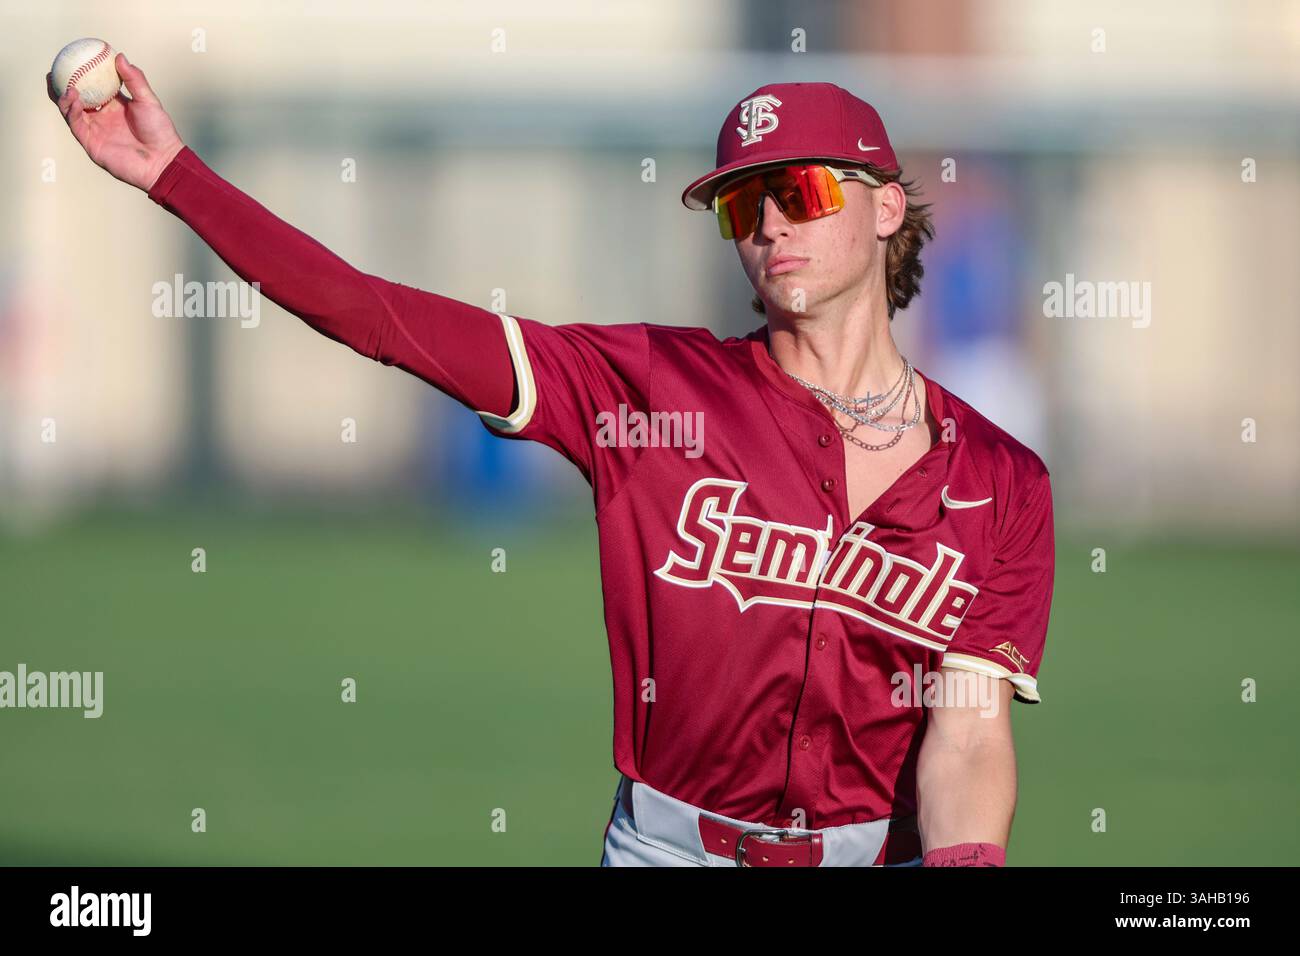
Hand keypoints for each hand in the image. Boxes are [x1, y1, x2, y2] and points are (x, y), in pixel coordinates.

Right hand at [48, 52, 184, 191]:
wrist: (162, 160)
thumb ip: (134, 79)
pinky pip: (76, 125)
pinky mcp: (91, 143)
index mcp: (115, 106)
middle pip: (77, 99)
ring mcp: (95, 130)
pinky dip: (72, 111)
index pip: (94, 88)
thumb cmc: (159, 131)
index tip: (75, 60)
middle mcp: (102, 117)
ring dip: (65, 98)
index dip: (83, 76)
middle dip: (64, 86)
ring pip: (72, 111)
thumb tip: (120, 56)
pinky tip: (73, 98)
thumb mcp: (148, 100)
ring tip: (67, 86)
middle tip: (55, 71)